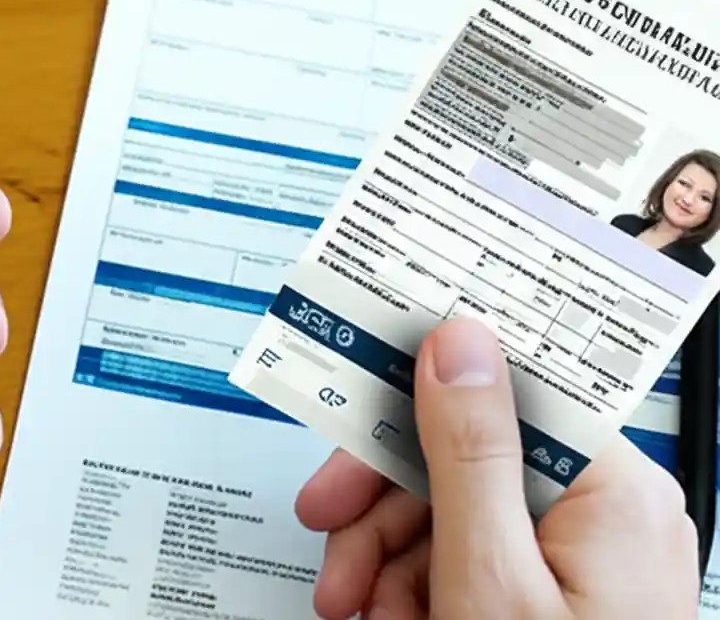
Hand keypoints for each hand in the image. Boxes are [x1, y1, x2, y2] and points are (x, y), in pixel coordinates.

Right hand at [296, 318, 698, 619]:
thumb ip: (469, 452)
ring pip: (450, 513)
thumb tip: (458, 344)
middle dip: (382, 504)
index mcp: (610, 491)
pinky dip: (413, 590)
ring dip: (386, 559)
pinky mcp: (550, 594)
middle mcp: (601, 514)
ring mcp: (576, 558)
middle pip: (462, 458)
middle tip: (327, 527)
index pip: (500, 392)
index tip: (353, 390)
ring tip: (360, 608)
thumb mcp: (490, 577)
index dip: (416, 395)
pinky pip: (463, 559)